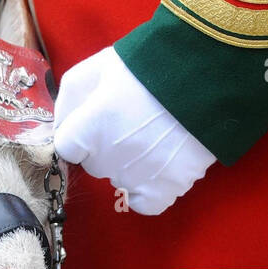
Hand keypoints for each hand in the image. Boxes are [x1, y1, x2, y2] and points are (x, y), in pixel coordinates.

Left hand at [53, 46, 214, 215]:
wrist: (209, 70)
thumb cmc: (149, 64)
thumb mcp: (98, 66)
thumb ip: (69, 99)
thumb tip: (58, 129)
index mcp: (89, 127)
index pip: (67, 147)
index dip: (81, 133)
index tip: (99, 119)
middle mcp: (108, 158)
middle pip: (93, 164)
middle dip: (105, 146)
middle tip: (133, 120)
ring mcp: (137, 176)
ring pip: (118, 180)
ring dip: (128, 164)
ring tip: (154, 135)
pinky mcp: (167, 187)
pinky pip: (144, 204)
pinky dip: (147, 192)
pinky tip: (156, 169)